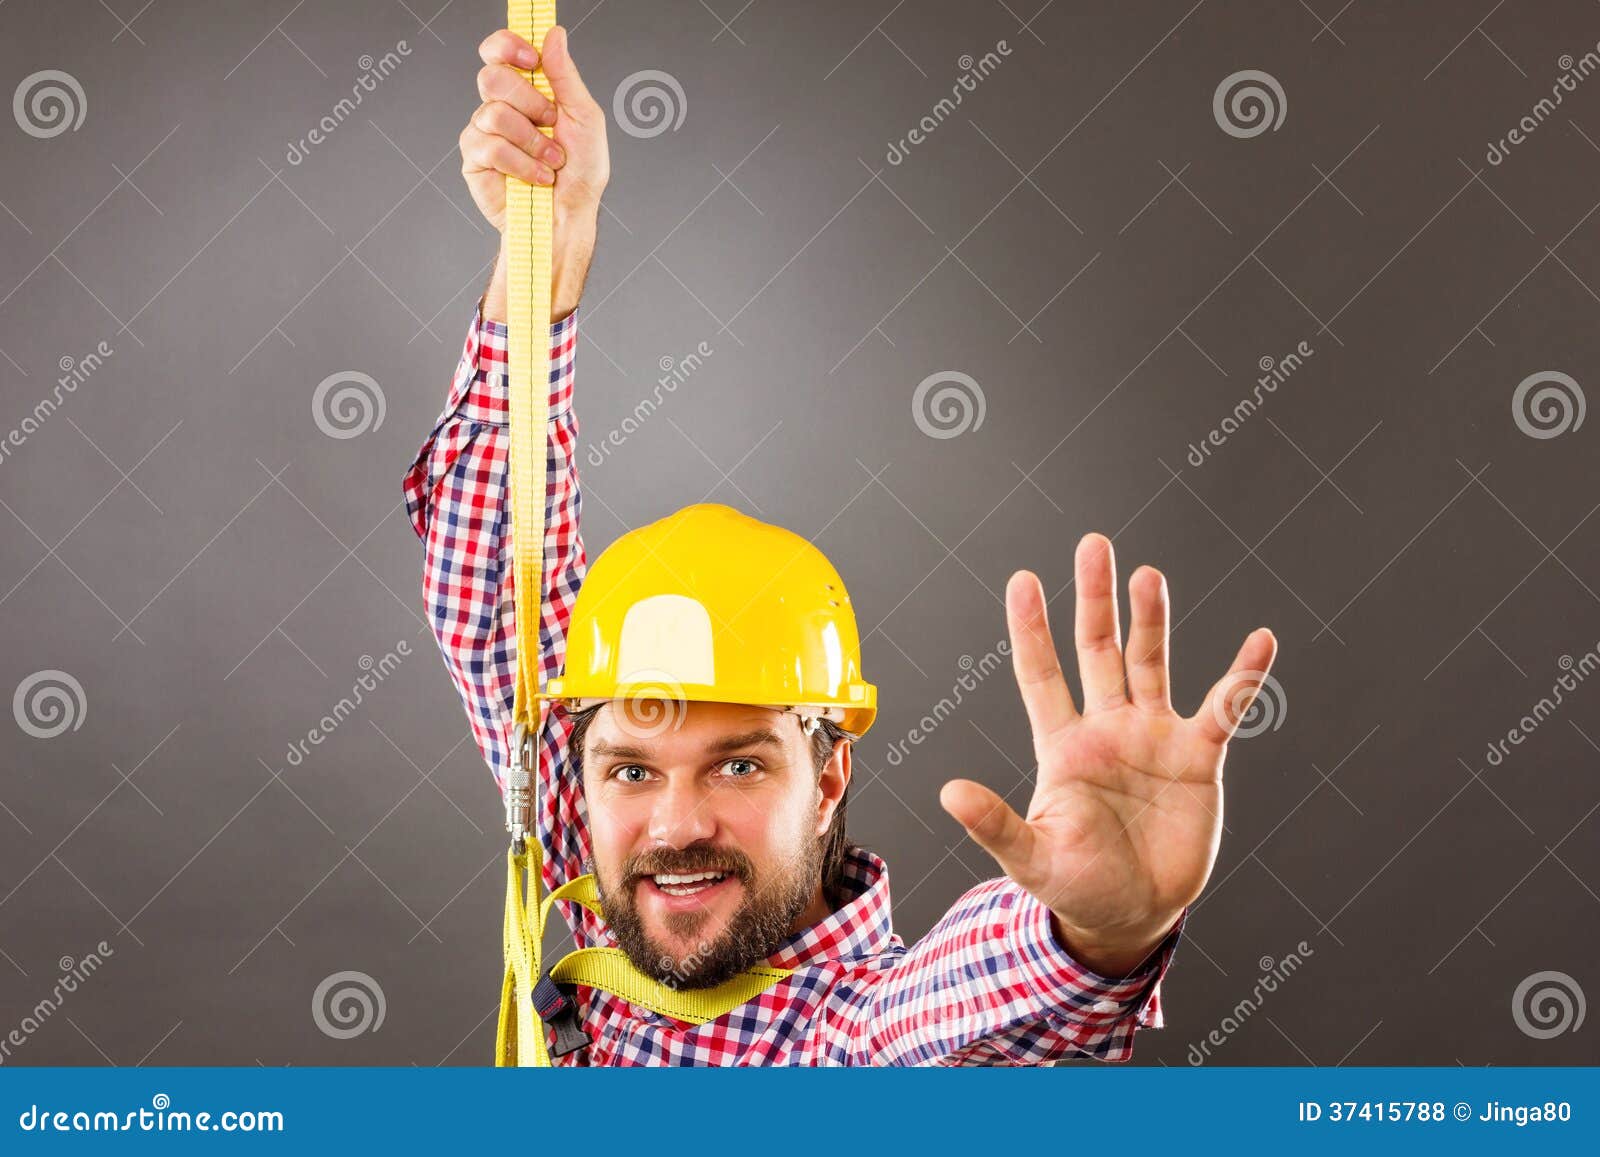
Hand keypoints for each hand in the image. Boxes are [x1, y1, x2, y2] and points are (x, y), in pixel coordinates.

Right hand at [461, 26, 609, 319]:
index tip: (532, 59)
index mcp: (526, 89)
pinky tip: (537, 177)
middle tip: (551, 123)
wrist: (569, 216)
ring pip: (494, 114)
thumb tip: (553, 33)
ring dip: (532, 140)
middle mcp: (500, 106)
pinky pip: (490, 147)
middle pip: (492, 77)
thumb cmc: (581, 172)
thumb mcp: (585, 118)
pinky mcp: (474, 161)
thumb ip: (566, 76)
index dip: (508, 46)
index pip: (499, 50)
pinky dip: (521, 163)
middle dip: (529, 101)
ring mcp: (484, 132)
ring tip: (551, 161)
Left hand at [939, 534, 1277, 976]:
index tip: (1024, 580)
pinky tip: (1260, 640)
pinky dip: (1243, 677)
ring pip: (1152, 663)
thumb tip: (949, 793)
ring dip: (1151, 620)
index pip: (1042, 675)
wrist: (1133, 915)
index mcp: (1063, 746)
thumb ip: (995, 825)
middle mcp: (1107, 729)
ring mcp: (1153, 738)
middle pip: (1098, 650)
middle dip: (1094, 599)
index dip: (1032, 629)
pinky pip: (1224, 709)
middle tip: (1092, 545)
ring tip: (1147, 576)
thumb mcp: (1032, 858)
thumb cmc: (1076, 886)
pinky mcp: (1197, 758)